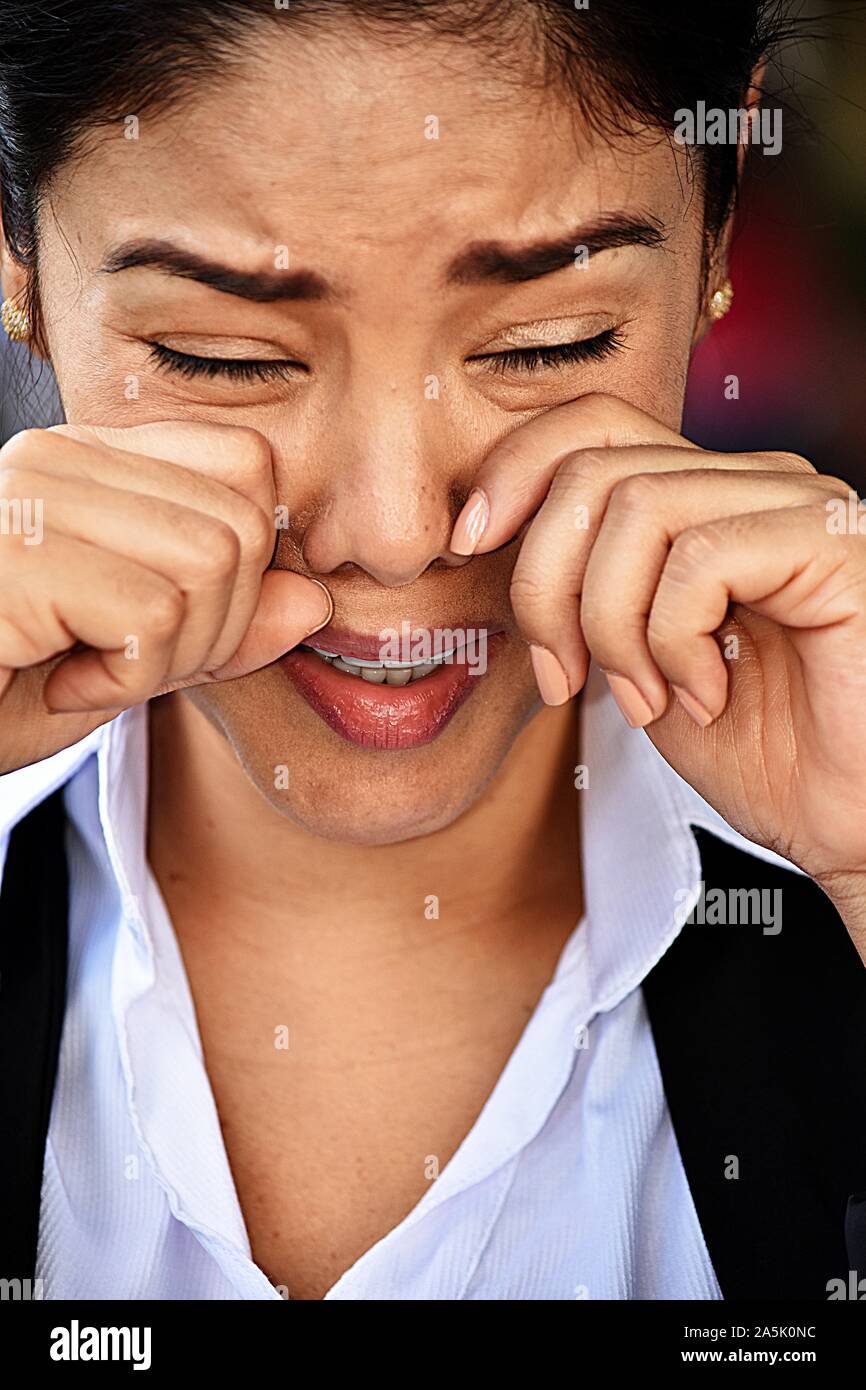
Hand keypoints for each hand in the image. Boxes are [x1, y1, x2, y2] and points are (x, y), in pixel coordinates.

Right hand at [0, 421, 331, 773]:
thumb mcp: (130, 664)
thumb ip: (221, 627)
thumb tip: (314, 598)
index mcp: (92, 463)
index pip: (250, 464)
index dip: (247, 566)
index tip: (170, 630)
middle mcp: (60, 457)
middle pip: (244, 522)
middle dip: (215, 630)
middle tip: (125, 667)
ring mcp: (32, 494)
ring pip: (211, 564)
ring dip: (168, 658)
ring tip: (86, 673)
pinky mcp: (18, 550)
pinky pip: (154, 615)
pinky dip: (123, 680)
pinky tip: (57, 681)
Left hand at [451, 393, 865, 947]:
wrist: (855, 823)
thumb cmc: (762, 753)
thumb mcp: (637, 665)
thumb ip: (582, 594)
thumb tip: (486, 542)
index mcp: (704, 498)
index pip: (589, 425)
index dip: (511, 472)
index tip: (464, 549)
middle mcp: (752, 482)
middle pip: (591, 466)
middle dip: (544, 583)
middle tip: (564, 679)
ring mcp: (797, 504)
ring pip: (636, 509)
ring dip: (610, 625)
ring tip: (644, 699)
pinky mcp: (832, 542)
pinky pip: (699, 557)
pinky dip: (673, 641)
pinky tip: (704, 696)